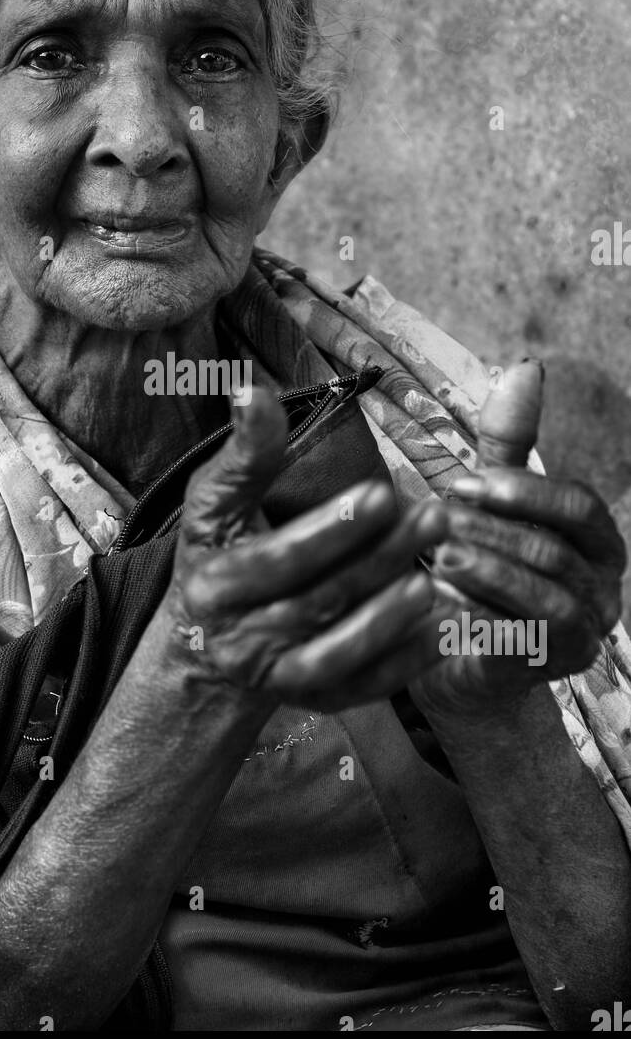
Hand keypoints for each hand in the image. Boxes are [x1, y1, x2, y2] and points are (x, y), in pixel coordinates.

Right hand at [157, 387, 450, 712]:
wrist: (204, 642)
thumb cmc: (218, 549)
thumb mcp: (215, 500)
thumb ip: (244, 452)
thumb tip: (251, 387)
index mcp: (215, 581)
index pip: (276, 560)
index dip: (329, 530)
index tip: (382, 493)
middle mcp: (238, 638)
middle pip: (317, 601)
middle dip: (379, 560)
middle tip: (436, 516)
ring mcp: (274, 676)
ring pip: (336, 653)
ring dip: (389, 617)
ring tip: (436, 576)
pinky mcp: (308, 700)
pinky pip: (357, 689)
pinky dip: (399, 664)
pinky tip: (439, 631)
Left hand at [411, 361, 626, 717]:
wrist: (452, 654)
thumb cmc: (475, 562)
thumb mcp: (489, 497)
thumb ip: (510, 441)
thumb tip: (527, 366)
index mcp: (597, 543)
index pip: (581, 506)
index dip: (525, 492)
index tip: (463, 481)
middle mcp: (603, 589)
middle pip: (556, 552)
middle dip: (492, 532)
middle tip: (435, 520)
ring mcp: (583, 636)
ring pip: (546, 598)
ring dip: (487, 573)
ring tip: (436, 559)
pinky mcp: (550, 672)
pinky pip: (523, 643)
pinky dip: (479, 617)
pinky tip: (436, 600)